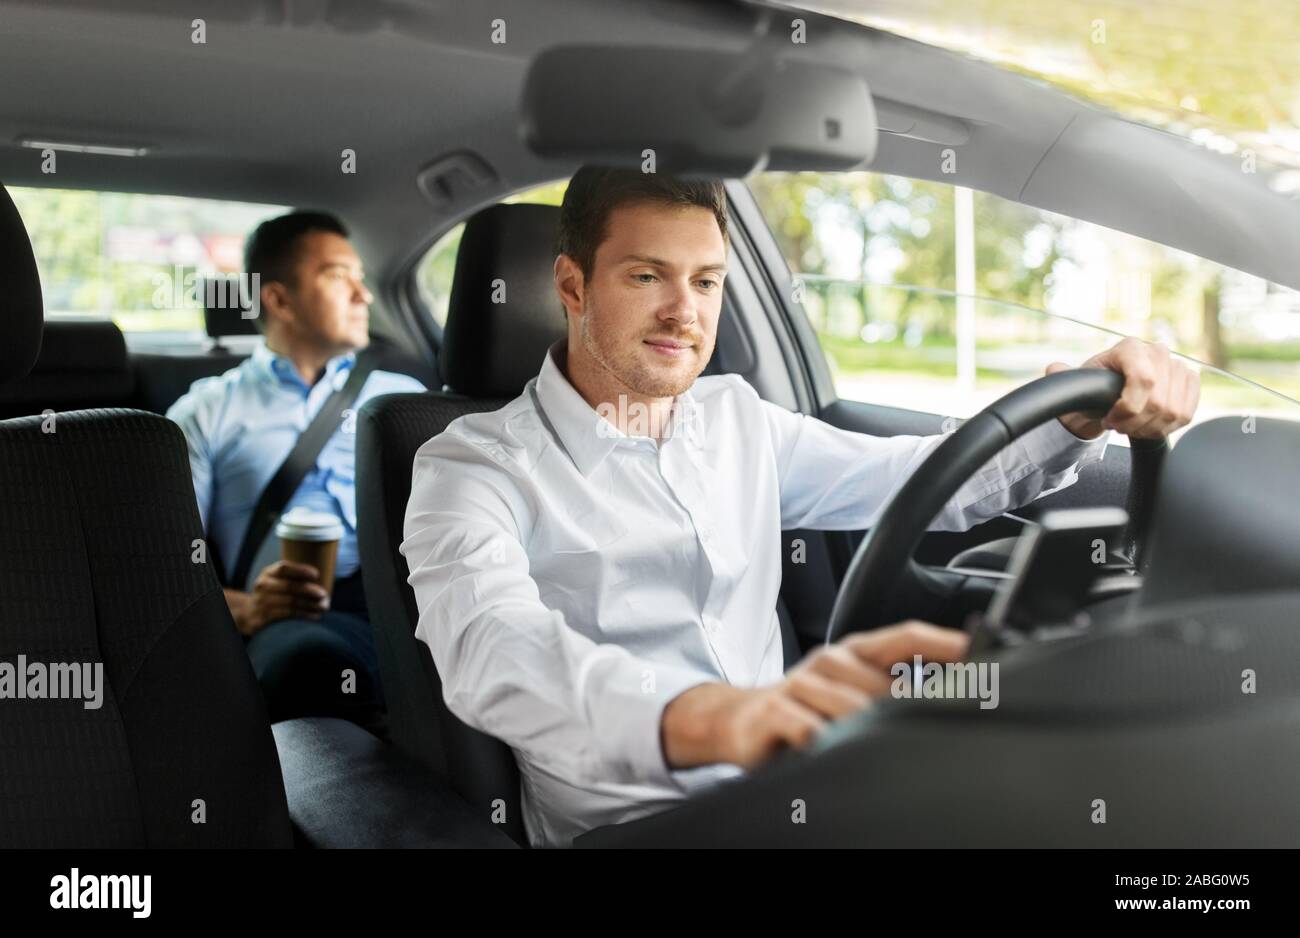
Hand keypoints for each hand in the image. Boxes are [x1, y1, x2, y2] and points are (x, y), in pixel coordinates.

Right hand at [224, 560, 328, 636]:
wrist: (249, 612)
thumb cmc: (273, 593)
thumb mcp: (276, 580)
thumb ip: (294, 576)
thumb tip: (325, 575)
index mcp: (268, 573)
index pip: (283, 568)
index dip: (301, 570)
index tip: (317, 574)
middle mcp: (263, 585)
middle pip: (289, 586)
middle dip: (309, 590)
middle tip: (324, 594)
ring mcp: (262, 602)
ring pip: (289, 602)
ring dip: (310, 605)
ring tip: (324, 606)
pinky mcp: (264, 617)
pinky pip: (287, 615)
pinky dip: (303, 614)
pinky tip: (314, 614)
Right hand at [661, 621, 968, 770]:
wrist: (741, 720)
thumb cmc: (806, 706)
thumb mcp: (851, 692)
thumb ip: (894, 688)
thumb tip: (953, 692)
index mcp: (855, 652)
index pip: (906, 638)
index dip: (945, 643)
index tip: (981, 653)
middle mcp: (831, 661)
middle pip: (887, 686)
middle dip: (903, 712)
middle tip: (907, 733)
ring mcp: (802, 682)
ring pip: (854, 710)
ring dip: (860, 733)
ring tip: (854, 745)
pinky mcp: (777, 710)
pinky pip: (813, 730)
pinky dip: (823, 744)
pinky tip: (822, 750)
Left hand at [1048, 337, 1199, 440]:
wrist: (1113, 392)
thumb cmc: (1094, 388)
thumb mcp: (1076, 383)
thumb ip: (1063, 378)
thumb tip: (1053, 368)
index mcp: (1130, 348)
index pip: (1144, 380)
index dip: (1128, 409)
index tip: (1110, 421)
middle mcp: (1157, 352)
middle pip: (1159, 401)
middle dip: (1135, 424)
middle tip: (1119, 428)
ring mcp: (1176, 366)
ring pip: (1174, 410)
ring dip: (1150, 428)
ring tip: (1131, 429)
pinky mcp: (1189, 382)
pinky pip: (1186, 413)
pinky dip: (1167, 428)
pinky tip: (1148, 428)